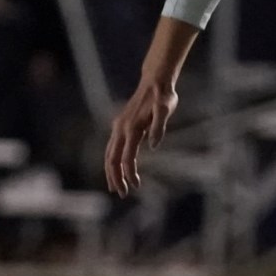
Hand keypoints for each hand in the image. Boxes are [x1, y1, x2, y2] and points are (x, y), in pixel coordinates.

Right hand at [103, 77, 178, 196]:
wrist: (154, 81)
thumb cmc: (163, 96)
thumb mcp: (166, 109)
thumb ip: (159, 127)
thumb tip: (153, 145)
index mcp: (131, 128)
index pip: (126, 157)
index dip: (130, 174)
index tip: (136, 187)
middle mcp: (121, 128)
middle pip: (112, 159)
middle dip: (116, 178)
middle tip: (123, 194)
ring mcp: (118, 127)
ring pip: (109, 154)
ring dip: (112, 172)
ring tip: (117, 188)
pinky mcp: (120, 125)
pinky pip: (112, 147)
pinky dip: (112, 161)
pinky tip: (117, 170)